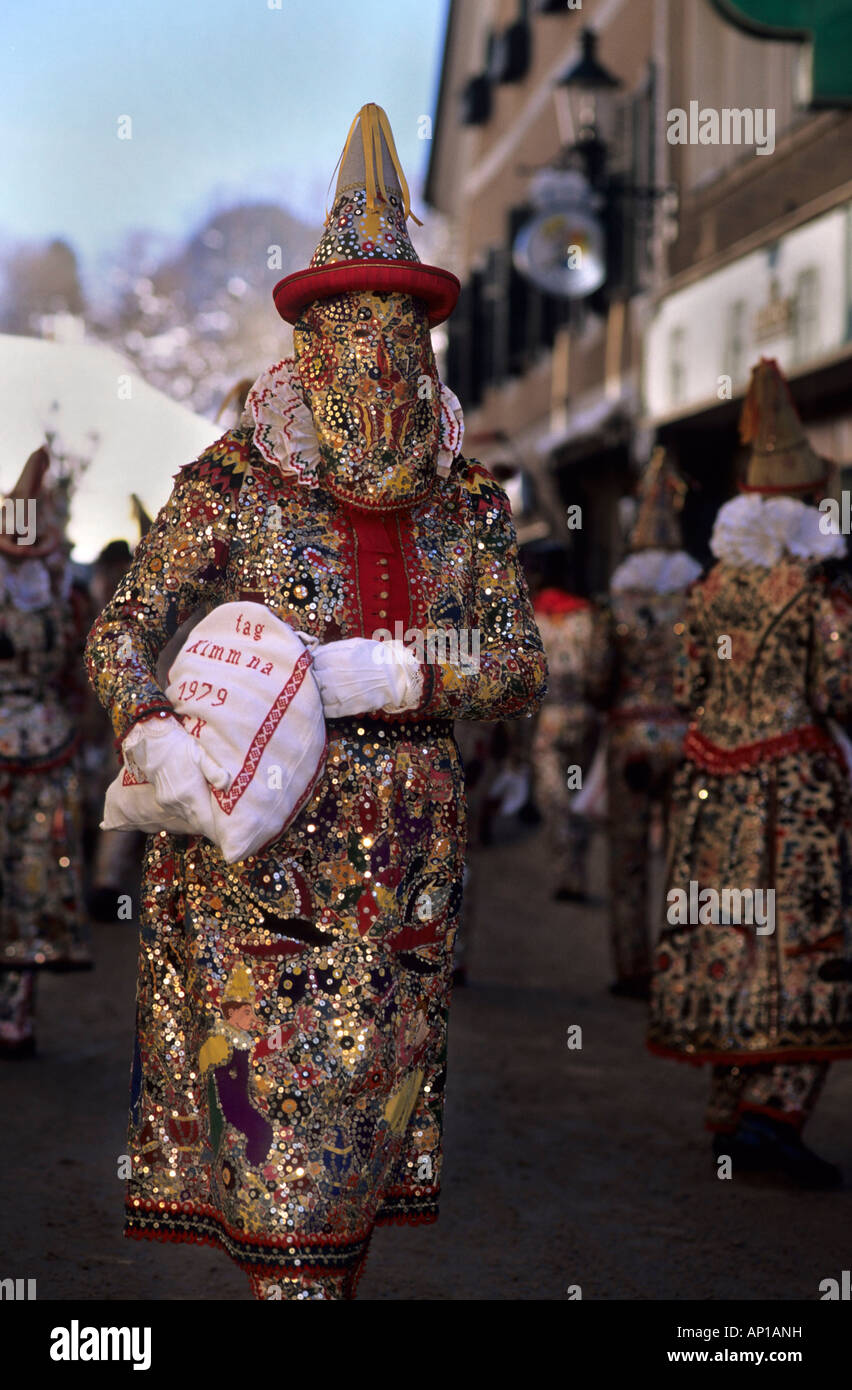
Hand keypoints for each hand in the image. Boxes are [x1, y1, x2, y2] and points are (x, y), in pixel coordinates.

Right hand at [122, 714, 229, 833]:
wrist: (153, 745)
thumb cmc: (181, 748)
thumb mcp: (201, 755)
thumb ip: (214, 770)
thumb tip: (226, 784)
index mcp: (191, 793)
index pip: (208, 822)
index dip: (220, 832)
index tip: (231, 836)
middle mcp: (179, 803)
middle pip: (201, 825)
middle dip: (214, 830)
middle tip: (230, 834)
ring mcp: (170, 804)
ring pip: (192, 820)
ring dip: (204, 823)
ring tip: (219, 825)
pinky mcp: (164, 802)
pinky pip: (182, 814)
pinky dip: (194, 815)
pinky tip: (202, 811)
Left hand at [311, 638, 420, 717]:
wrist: (396, 675)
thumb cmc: (375, 656)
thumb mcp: (352, 645)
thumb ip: (331, 649)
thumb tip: (314, 653)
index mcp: (330, 659)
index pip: (308, 664)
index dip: (310, 665)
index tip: (314, 666)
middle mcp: (329, 677)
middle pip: (309, 681)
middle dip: (311, 679)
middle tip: (316, 679)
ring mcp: (336, 694)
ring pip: (315, 696)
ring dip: (316, 694)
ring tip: (323, 690)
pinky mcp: (344, 708)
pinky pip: (325, 710)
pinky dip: (323, 706)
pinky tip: (328, 701)